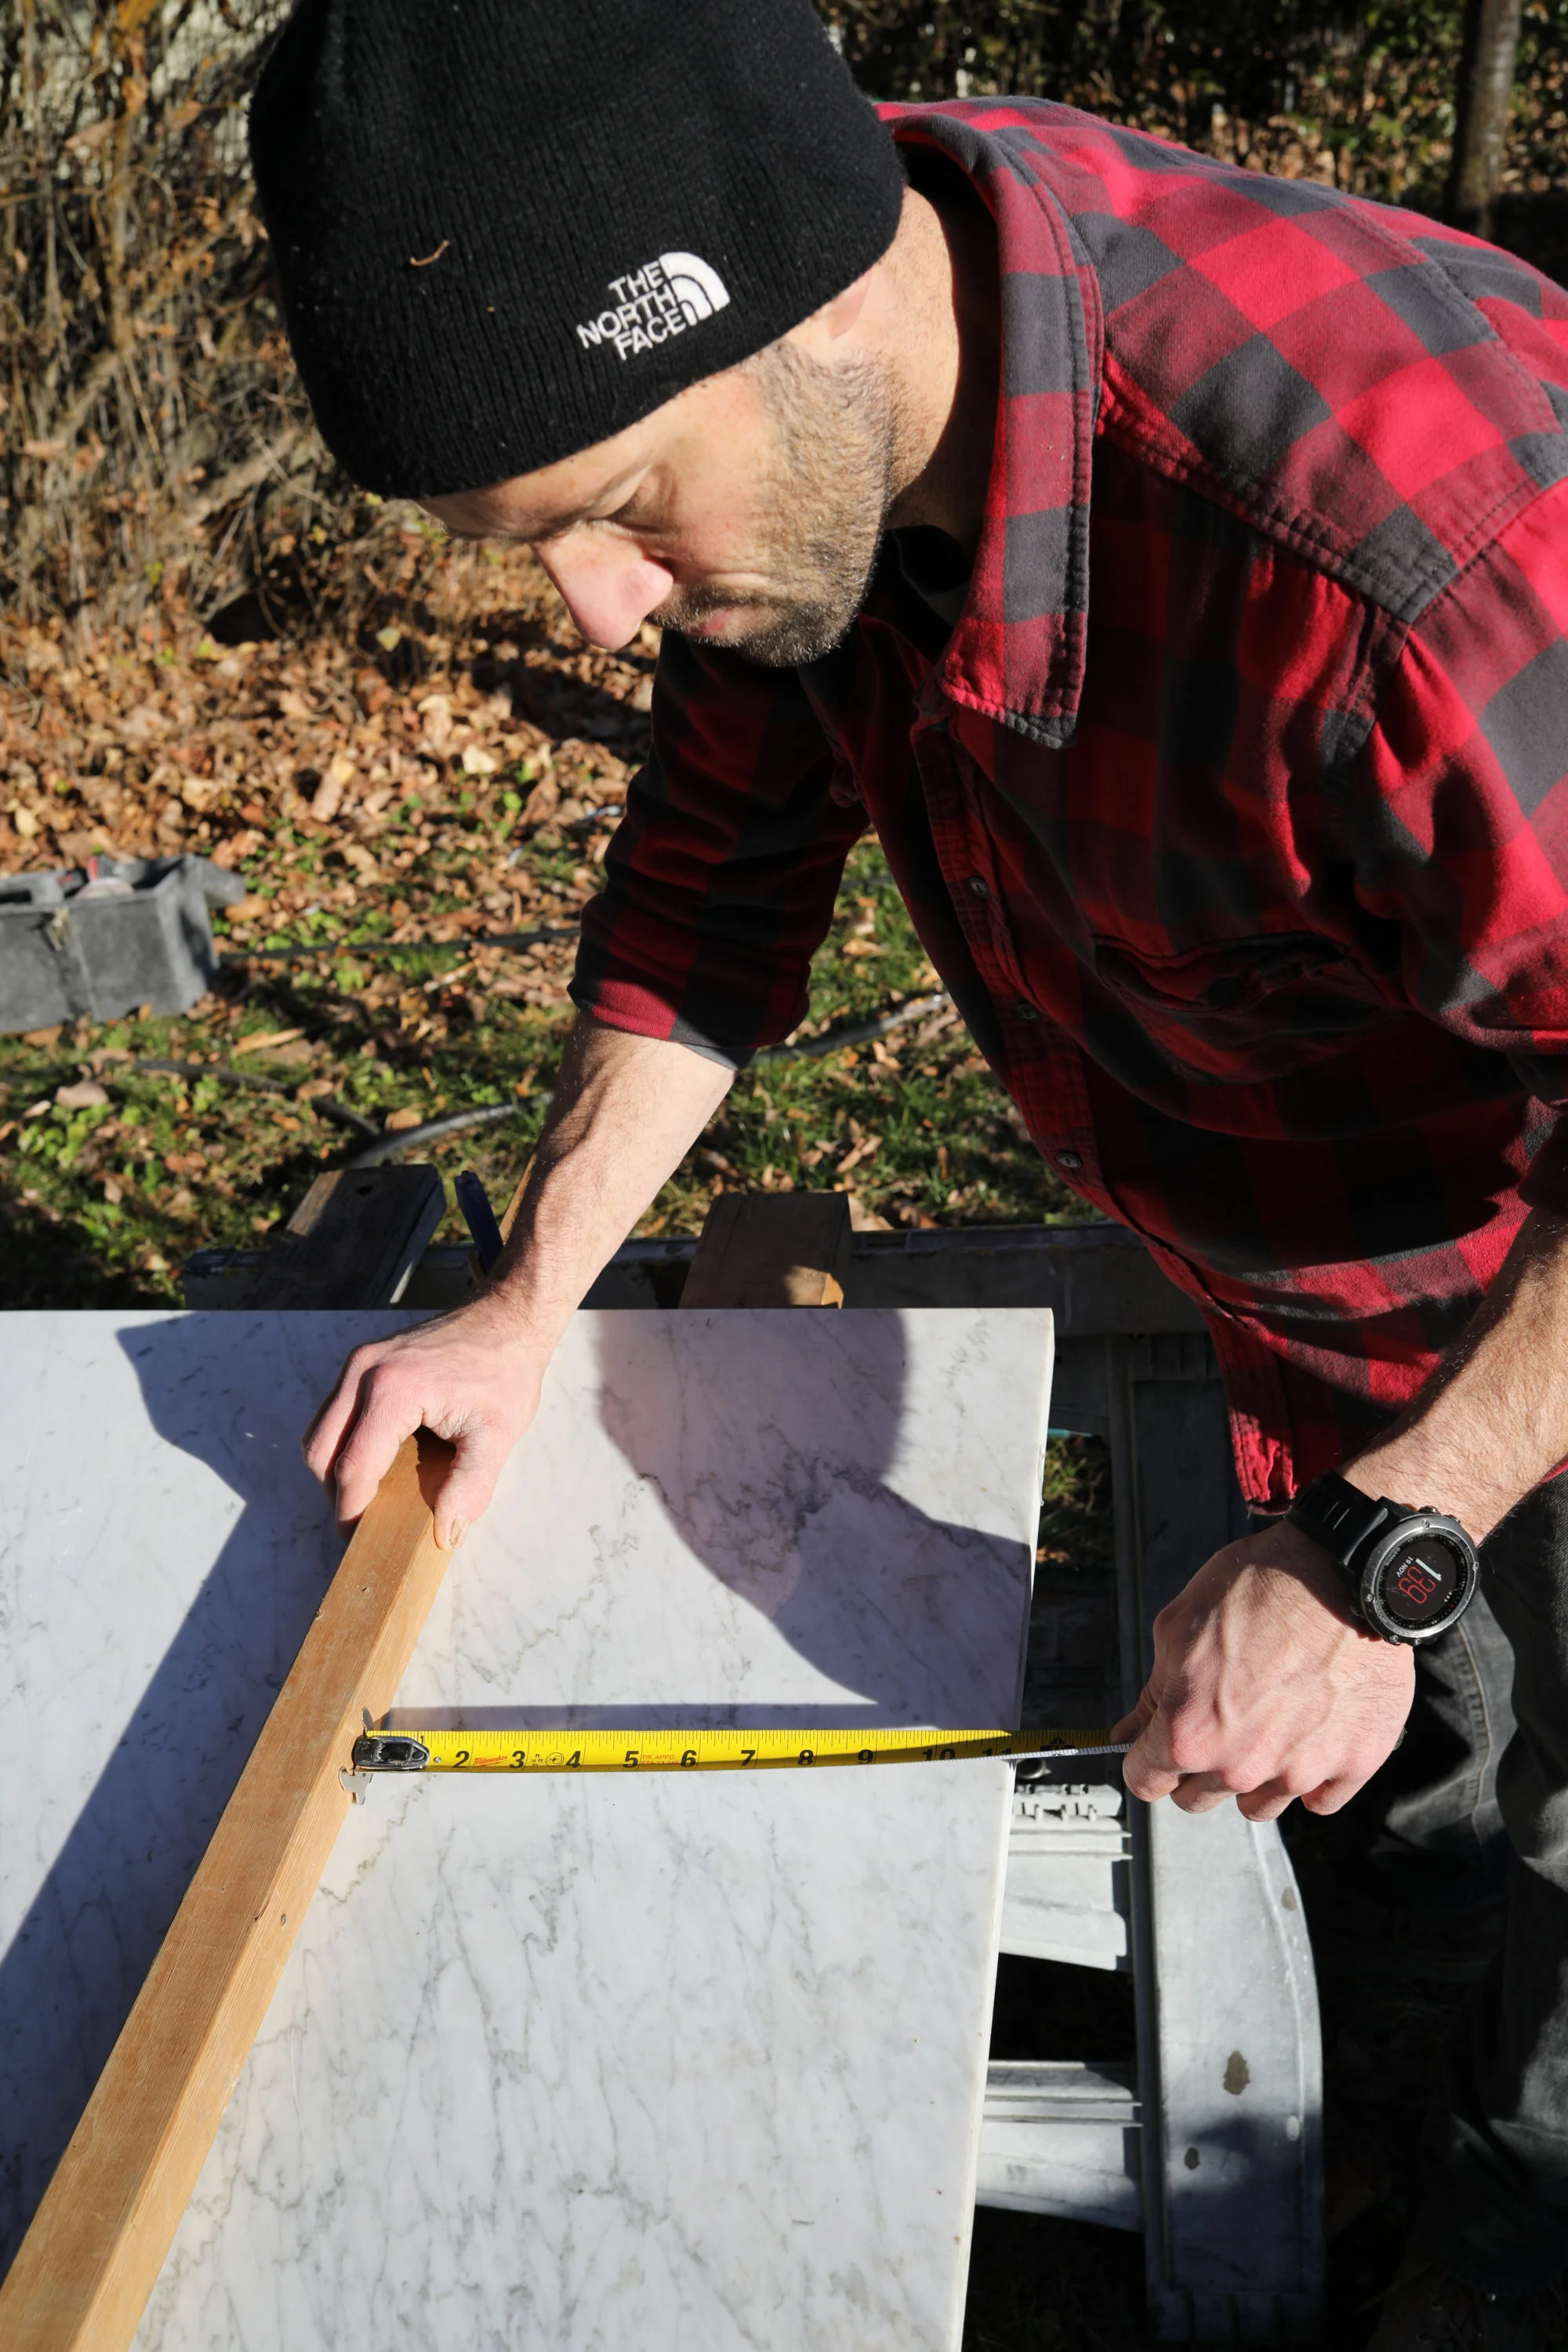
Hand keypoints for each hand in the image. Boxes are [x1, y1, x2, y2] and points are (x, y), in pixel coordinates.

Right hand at [303, 1292, 546, 1548]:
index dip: (352, 1511)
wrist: (508, 1319)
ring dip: (335, 1468)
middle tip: (364, 1523)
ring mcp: (359, 1362)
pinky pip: (335, 1412)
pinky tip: (375, 1462)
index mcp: (394, 1390)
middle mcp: (364, 1371)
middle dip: (336, 1493)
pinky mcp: (363, 1361)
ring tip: (369, 1496)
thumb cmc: (506, 1372)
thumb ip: (470, 1487)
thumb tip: (445, 1533)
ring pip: (321, 1431)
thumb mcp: (498, 1434)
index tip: (361, 1541)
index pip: (353, 1467)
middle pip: (320, 1451)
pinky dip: (343, 1443)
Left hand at [1113, 1521, 1413, 1821]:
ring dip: (1254, 1775)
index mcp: (1189, 1733)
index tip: (1154, 1748)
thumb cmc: (1262, 1587)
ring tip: (1266, 1722)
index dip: (1146, 1760)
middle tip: (1216, 1720)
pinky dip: (1313, 1775)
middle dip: (1197, 1765)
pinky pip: (1321, 1799)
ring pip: (1258, 1805)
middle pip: (1199, 1798)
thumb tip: (1132, 1730)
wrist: (1340, 1572)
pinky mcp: (1353, 1765)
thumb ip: (1154, 1693)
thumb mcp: (1179, 1628)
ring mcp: (1301, 1771)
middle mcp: (1242, 1765)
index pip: (1146, 1781)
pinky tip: (1309, 1735)